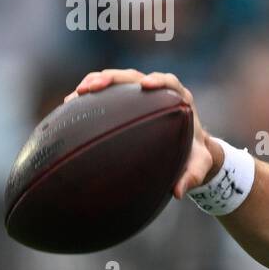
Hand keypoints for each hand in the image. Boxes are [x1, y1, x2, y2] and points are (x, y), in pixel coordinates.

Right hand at [64, 69, 223, 198]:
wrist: (189, 150)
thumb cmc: (195, 155)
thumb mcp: (198, 166)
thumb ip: (192, 176)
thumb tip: (177, 192)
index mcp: (179, 100)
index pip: (168, 82)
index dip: (157, 80)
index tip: (145, 85)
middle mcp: (158, 92)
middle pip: (134, 77)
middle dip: (113, 78)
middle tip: (94, 86)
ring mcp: (140, 94)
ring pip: (116, 81)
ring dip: (96, 82)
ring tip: (76, 94)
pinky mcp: (127, 101)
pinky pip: (107, 93)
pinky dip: (91, 96)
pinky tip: (70, 106)